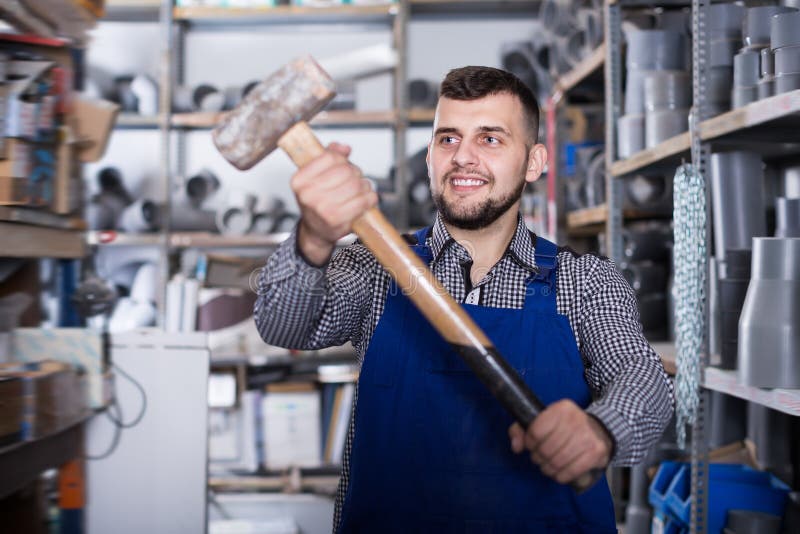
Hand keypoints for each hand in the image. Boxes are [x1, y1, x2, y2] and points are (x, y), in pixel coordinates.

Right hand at [291, 142, 378, 265]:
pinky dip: (370, 198)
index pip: (330, 157)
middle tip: (355, 180)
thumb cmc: (318, 201)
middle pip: (346, 171)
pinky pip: (362, 201)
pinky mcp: (337, 219)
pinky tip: (366, 200)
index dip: (342, 160)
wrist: (317, 230)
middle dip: (356, 173)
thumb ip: (329, 156)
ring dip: (364, 186)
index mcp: (300, 180)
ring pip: (356, 184)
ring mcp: (322, 208)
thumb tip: (344, 148)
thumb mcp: (316, 176)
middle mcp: (308, 194)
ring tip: (361, 191)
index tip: (343, 165)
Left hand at [508, 399, 611, 484]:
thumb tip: (516, 447)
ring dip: (548, 468)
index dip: (529, 443)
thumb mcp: (543, 420)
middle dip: (538, 458)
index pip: (536, 431)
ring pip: (558, 461)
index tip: (531, 446)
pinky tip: (559, 473)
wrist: (598, 430)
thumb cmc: (564, 427)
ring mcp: (588, 436)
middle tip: (539, 458)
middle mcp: (576, 419)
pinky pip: (572, 471)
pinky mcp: (597, 452)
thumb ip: (521, 430)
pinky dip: (561, 476)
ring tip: (547, 466)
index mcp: (561, 408)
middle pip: (546, 448)